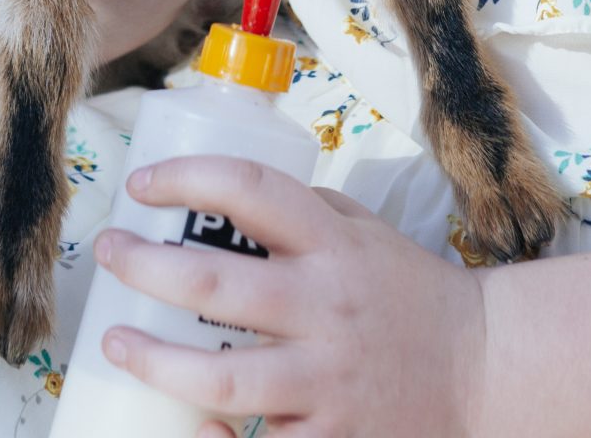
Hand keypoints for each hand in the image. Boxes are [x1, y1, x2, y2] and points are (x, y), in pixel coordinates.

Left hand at [92, 156, 484, 437]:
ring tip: (116, 342)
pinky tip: (184, 429)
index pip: (250, 190)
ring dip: (158, 362)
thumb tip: (228, 195)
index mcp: (332, 243)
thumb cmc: (410, 291)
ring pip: (225, 379)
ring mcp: (328, 379)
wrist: (482, 368)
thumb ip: (304, 213)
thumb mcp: (364, 230)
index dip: (187, 178)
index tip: (141, 185)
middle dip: (147, 268)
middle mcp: (326, 306)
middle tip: (108, 253)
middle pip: (217, 286)